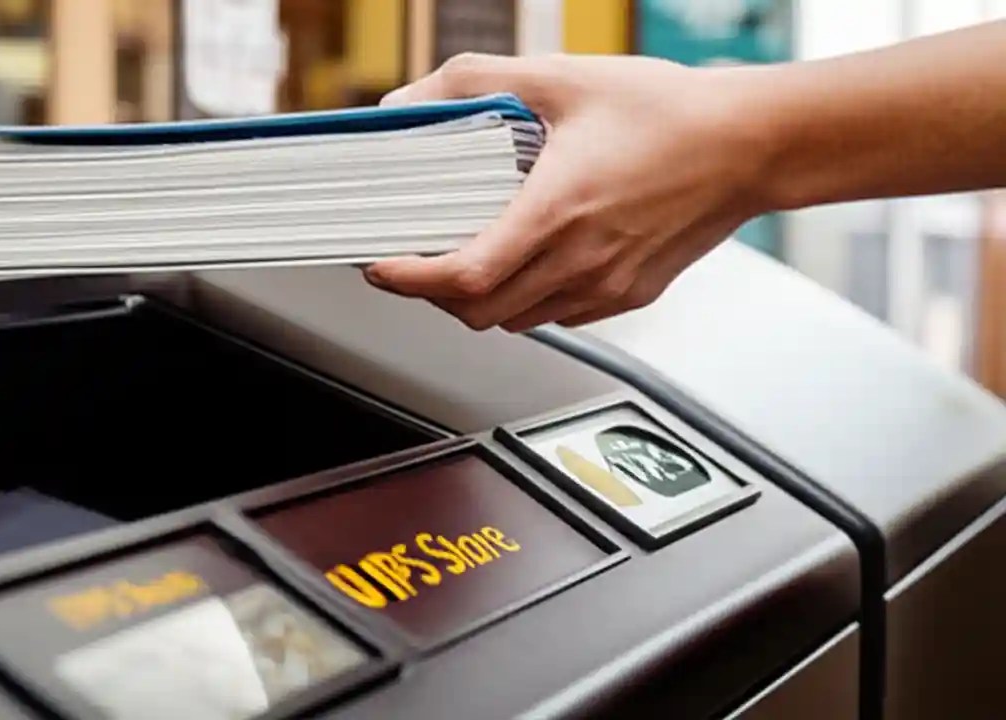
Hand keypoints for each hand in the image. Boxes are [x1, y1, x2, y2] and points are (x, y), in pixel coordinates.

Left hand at [363, 52, 773, 331]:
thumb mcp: (563, 78)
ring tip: (468, 258)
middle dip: (434, 293)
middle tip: (416, 261)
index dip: (411, 280)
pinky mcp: (629, 297)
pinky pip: (558, 317)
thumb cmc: (670, 113)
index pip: (464, 275)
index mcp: (558, 210)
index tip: (379, 268)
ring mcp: (607, 287)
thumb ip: (475, 83)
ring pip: (517, 321)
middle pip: (479, 312)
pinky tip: (530, 260)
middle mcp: (581, 261)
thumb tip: (410, 100)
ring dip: (481, 299)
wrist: (751, 144)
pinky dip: (528, 300)